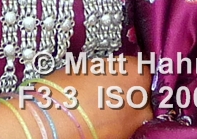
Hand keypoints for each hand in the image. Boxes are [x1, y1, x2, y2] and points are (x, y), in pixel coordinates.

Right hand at [0, 56, 151, 138]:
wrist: (54, 122)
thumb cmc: (63, 90)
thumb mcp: (83, 66)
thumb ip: (104, 68)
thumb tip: (106, 70)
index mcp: (135, 72)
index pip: (138, 65)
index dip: (123, 67)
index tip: (112, 70)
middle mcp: (142, 98)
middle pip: (140, 90)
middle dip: (125, 89)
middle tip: (101, 87)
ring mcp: (137, 121)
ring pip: (133, 110)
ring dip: (120, 107)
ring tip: (94, 104)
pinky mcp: (126, 137)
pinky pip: (124, 125)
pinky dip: (113, 122)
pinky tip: (94, 118)